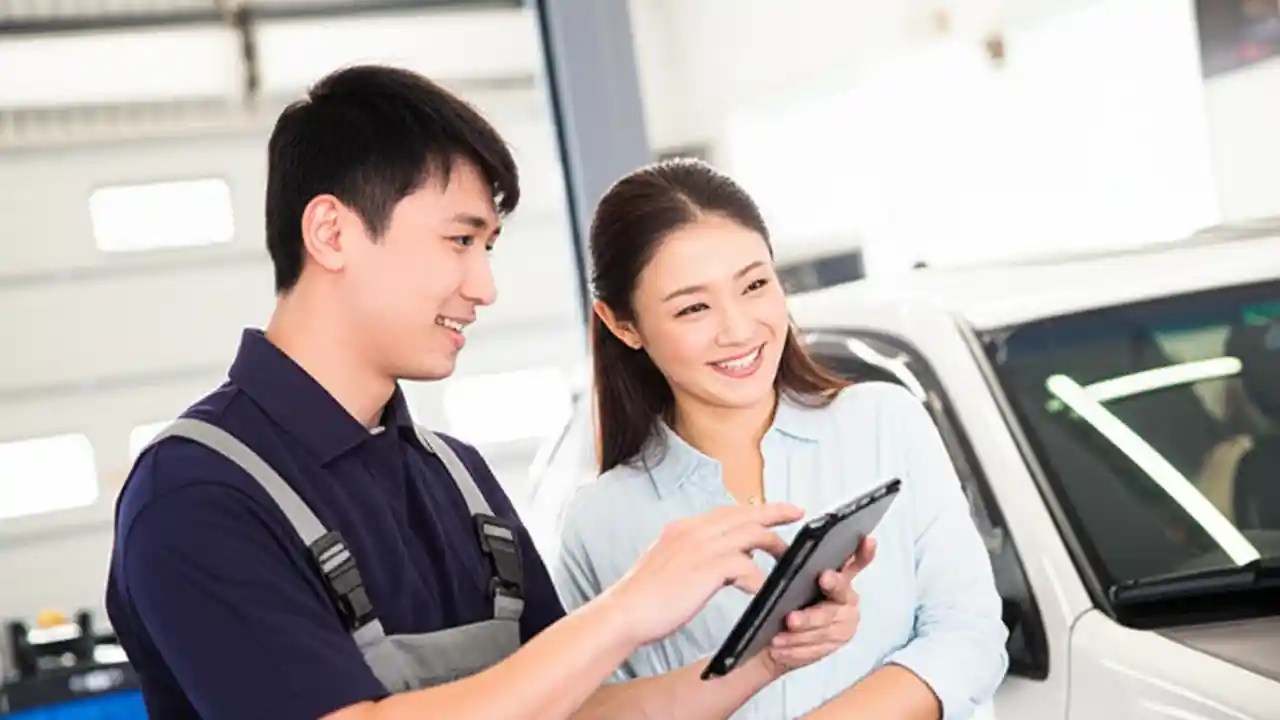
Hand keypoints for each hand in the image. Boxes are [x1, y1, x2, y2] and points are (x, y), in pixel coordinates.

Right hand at [602, 502, 804, 645]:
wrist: (625, 613)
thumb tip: (725, 560)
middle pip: (745, 513)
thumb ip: (694, 555)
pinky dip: (758, 579)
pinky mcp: (709, 568)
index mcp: (683, 528)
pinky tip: (760, 591)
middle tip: (796, 512)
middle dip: (774, 511)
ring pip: (752, 534)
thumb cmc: (645, 599)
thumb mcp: (669, 564)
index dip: (750, 511)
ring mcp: (702, 547)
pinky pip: (748, 567)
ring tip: (788, 557)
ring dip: (774, 544)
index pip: (726, 512)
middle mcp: (694, 530)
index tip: (768, 511)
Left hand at [761, 537, 877, 675]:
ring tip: (778, 638)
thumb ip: (803, 569)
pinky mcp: (834, 645)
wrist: (788, 629)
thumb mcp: (798, 578)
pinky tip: (781, 649)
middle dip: (809, 617)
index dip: (859, 558)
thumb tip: (789, 559)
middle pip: (830, 611)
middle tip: (791, 619)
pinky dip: (796, 651)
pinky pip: (815, 650)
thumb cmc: (795, 597)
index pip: (856, 563)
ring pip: (820, 634)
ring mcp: (843, 626)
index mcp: (843, 578)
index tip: (827, 574)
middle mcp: (848, 601)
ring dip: (797, 638)